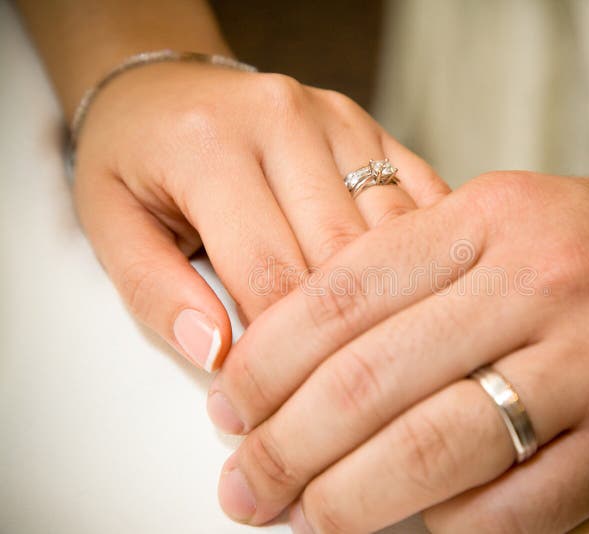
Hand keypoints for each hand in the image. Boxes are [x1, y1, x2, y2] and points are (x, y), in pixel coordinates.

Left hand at [72, 62, 447, 370]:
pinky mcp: (372, 127)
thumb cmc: (135, 162)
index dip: (284, 350)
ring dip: (393, 294)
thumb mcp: (111, 226)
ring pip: (393, 229)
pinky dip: (425, 249)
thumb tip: (217, 353)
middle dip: (343, 330)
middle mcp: (285, 118)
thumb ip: (156, 292)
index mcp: (213, 145)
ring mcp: (339, 118)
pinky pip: (421, 196)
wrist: (164, 89)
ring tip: (383, 345)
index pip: (269, 271)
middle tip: (334, 384)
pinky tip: (418, 290)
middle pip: (342, 254)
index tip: (284, 395)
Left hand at [207, 171, 588, 531]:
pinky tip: (398, 529)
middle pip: (370, 379)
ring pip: (429, 451)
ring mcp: (587, 371)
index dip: (269, 357)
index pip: (344, 292)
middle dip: (284, 442)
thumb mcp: (512, 218)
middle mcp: (537, 287)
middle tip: (243, 479)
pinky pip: (504, 510)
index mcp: (494, 219)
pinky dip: (436, 528)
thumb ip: (419, 269)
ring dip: (342, 499)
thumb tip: (312, 345)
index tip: (231, 400)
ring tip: (294, 515)